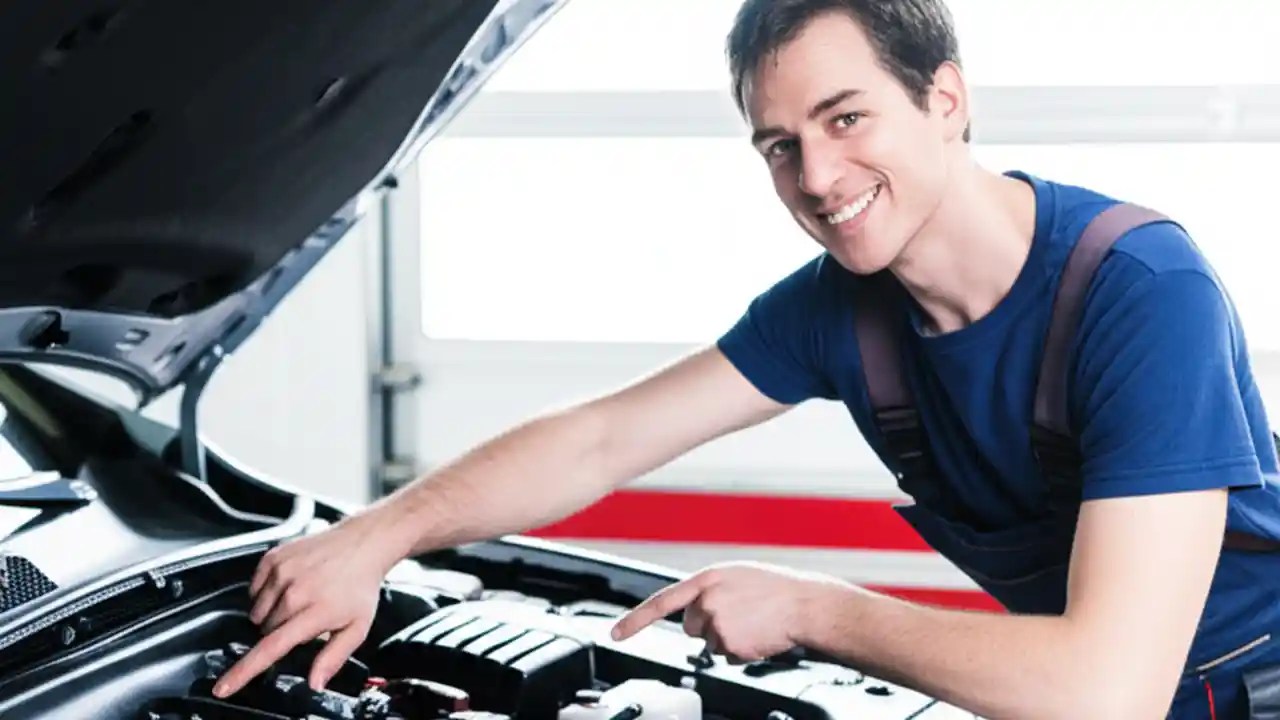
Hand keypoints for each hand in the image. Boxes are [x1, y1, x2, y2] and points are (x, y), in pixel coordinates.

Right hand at [213, 514, 404, 697]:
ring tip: (298, 601)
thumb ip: (333, 657)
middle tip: (303, 619)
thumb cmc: (359, 586)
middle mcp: (294, 591)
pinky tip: (288, 587)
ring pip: (257, 611)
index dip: (244, 671)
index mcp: (313, 612)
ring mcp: (282, 571)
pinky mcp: (274, 557)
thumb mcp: (356, 628)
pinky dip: (265, 592)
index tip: (224, 686)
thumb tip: (315, 682)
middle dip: (279, 632)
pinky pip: (253, 588)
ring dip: (271, 613)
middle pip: (264, 630)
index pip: (271, 647)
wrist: (362, 545)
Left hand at [610, 561, 843, 662]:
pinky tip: (758, 636)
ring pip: (710, 644)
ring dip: (729, 639)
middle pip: (691, 627)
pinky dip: (741, 652)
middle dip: (710, 625)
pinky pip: (726, 658)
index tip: (615, 634)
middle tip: (740, 615)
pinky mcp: (730, 645)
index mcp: (706, 579)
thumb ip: (710, 588)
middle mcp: (707, 601)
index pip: (661, 602)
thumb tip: (693, 609)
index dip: (635, 620)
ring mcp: (717, 624)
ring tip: (754, 623)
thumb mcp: (736, 576)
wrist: (806, 604)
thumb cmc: (776, 589)